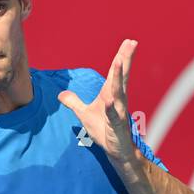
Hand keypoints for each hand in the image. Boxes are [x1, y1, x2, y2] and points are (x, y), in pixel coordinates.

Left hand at [57, 39, 138, 162]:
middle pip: (121, 76)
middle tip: (132, 43)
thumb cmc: (104, 131)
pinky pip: (113, 116)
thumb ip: (74, 102)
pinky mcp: (117, 127)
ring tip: (119, 61)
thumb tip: (61, 94)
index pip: (116, 73)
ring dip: (118, 77)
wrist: (116, 151)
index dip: (121, 56)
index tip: (129, 41)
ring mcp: (119, 113)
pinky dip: (111, 108)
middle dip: (126, 59)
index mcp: (111, 95)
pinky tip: (110, 100)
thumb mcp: (84, 115)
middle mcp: (118, 101)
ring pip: (119, 92)